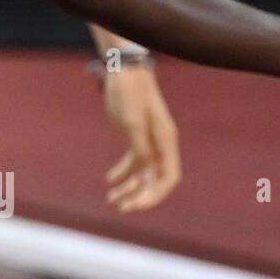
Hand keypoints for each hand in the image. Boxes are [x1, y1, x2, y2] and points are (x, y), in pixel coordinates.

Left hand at [101, 67, 181, 211]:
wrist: (123, 71)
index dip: (155, 195)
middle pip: (156, 180)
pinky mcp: (136, 135)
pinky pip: (134, 161)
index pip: (169, 178)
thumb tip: (145, 169)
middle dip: (140, 196)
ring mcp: (150, 141)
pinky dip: (123, 172)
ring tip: (111, 200)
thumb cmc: (129, 94)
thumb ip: (140, 148)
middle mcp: (162, 144)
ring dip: (130, 187)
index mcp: (166, 142)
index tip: (135, 205)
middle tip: (119, 207)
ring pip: (144, 173)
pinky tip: (110, 180)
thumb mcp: (131, 122)